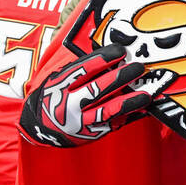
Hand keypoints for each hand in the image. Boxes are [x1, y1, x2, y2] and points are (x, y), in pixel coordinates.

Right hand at [20, 44, 154, 147]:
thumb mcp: (58, 79)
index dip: (103, 59)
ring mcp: (80, 121)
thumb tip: (110, 57)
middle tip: (138, 67)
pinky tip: (141, 108)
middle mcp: (69, 105)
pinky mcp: (90, 133)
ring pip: (107, 110)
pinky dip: (128, 115)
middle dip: (120, 78)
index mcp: (60, 86)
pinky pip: (112, 123)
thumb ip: (81, 70)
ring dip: (129, 101)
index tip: (121, 51)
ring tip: (146, 94)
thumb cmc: (54, 96)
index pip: (83, 69)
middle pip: (97, 89)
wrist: (39, 127)